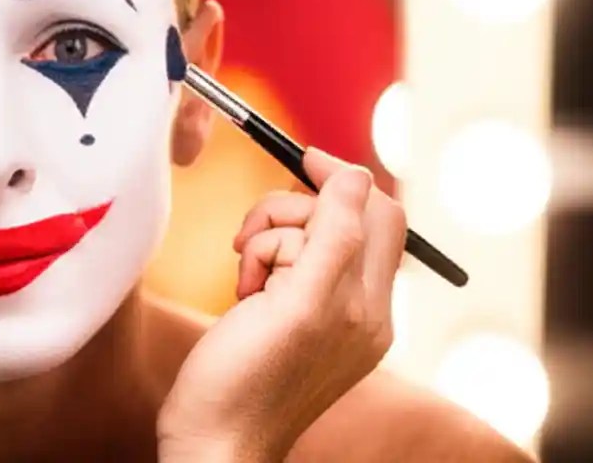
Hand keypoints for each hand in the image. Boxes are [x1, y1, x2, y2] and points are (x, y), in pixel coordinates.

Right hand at [158, 148, 406, 461]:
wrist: (212, 442)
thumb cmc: (244, 382)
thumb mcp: (295, 301)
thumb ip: (334, 235)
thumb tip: (356, 176)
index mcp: (370, 303)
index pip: (380, 211)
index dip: (340, 178)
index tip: (298, 157)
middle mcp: (362, 309)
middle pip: (341, 219)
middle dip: (289, 213)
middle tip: (247, 240)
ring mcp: (331, 317)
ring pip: (307, 239)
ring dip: (267, 242)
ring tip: (244, 280)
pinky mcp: (300, 322)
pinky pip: (289, 268)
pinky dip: (261, 266)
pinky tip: (243, 295)